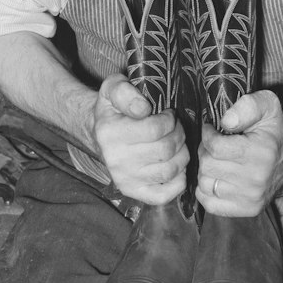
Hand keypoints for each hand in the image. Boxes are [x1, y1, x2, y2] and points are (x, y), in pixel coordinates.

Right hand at [91, 74, 187, 204]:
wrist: (100, 134)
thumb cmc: (113, 109)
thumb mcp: (113, 88)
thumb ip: (125, 91)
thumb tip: (143, 109)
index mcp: (109, 133)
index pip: (156, 129)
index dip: (170, 120)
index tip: (167, 115)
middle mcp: (115, 160)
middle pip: (166, 150)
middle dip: (178, 135)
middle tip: (175, 128)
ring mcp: (124, 179)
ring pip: (170, 170)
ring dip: (182, 154)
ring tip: (176, 144)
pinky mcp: (133, 192)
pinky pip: (164, 194)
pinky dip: (178, 180)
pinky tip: (175, 165)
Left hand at [196, 90, 282, 217]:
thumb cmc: (273, 129)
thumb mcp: (267, 104)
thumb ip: (247, 106)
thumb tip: (226, 122)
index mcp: (260, 153)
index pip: (214, 147)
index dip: (207, 135)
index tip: (211, 130)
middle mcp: (257, 179)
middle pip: (207, 166)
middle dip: (205, 152)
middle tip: (214, 146)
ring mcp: (253, 197)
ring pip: (205, 185)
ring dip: (206, 171)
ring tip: (217, 161)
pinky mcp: (249, 209)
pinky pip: (210, 204)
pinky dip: (207, 190)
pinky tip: (218, 178)